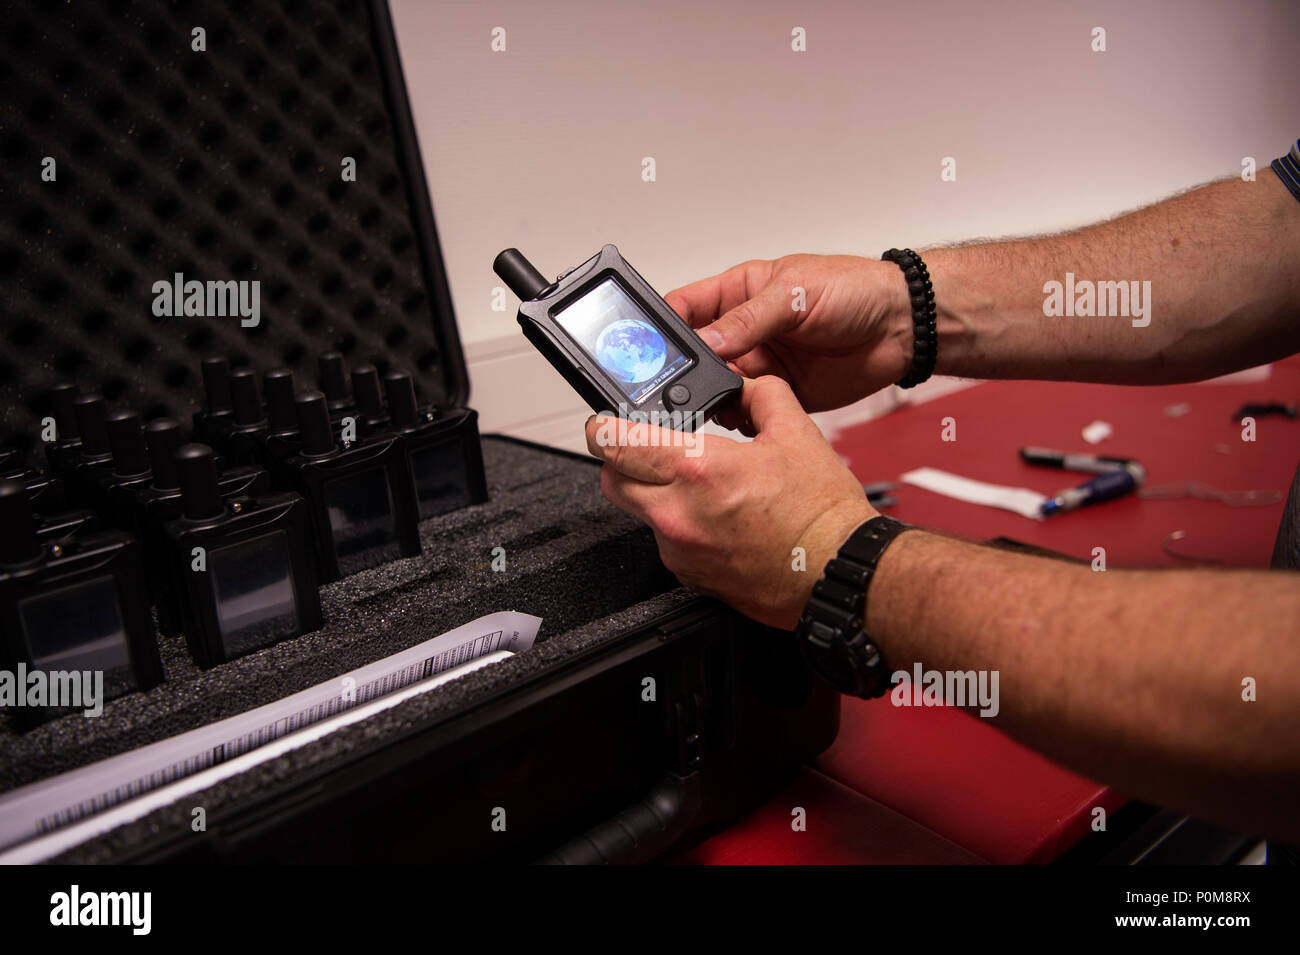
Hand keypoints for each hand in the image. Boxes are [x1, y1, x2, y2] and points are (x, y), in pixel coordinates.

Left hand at [584, 376, 876, 629]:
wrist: (838, 572)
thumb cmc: (821, 514)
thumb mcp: (797, 432)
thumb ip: (760, 394)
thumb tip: (741, 384)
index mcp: (697, 469)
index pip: (615, 443)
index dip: (603, 427)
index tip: (606, 423)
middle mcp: (678, 513)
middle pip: (610, 479)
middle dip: (620, 460)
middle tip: (643, 449)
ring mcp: (680, 549)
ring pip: (638, 512)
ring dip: (651, 493)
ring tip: (696, 486)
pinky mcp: (689, 575)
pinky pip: (665, 542)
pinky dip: (677, 526)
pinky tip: (715, 519)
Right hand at [665, 253, 913, 414]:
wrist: (903, 327)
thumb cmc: (856, 290)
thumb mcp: (795, 293)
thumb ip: (748, 319)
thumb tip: (707, 341)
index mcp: (739, 293)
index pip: (684, 309)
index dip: (661, 328)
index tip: (645, 349)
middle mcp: (744, 330)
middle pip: (694, 355)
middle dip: (683, 371)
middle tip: (678, 386)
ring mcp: (760, 363)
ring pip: (716, 387)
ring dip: (711, 397)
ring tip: (714, 402)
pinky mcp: (778, 393)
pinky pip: (745, 410)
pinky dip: (738, 418)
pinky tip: (741, 417)